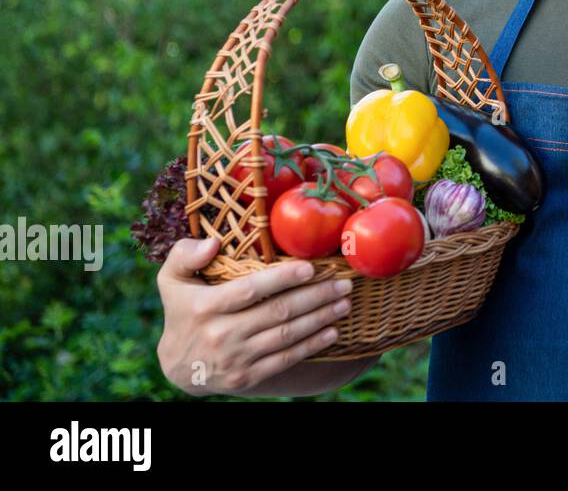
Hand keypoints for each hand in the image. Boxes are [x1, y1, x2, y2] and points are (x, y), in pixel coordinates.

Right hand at [155, 237, 352, 395]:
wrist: (177, 366)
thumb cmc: (182, 311)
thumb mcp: (171, 280)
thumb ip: (184, 254)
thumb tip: (213, 243)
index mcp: (204, 307)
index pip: (249, 290)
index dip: (282, 279)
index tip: (311, 267)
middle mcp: (221, 333)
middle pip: (277, 312)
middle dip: (315, 296)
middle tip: (343, 283)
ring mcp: (235, 358)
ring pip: (286, 335)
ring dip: (320, 319)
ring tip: (344, 303)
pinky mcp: (247, 376)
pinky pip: (285, 359)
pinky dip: (312, 345)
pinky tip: (332, 331)